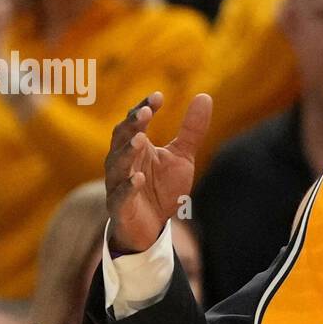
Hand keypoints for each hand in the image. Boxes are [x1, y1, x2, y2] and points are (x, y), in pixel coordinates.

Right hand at [105, 92, 211, 252]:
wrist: (152, 227)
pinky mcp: (120, 207)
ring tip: (140, 140)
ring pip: (118, 164)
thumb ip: (191, 129)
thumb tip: (204, 96)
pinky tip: (139, 179)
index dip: (144, 108)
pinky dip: (129, 187)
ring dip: (128, 152)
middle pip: (121, 138)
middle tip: (145, 112)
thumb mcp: (181, 156)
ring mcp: (118, 184)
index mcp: (135, 146)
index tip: (158, 96)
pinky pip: (121, 195)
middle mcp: (122, 162)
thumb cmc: (162, 188)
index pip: (135, 122)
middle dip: (132, 125)